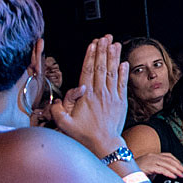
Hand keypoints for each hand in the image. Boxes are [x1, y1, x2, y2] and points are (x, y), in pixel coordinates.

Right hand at [49, 35, 128, 157]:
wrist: (105, 144)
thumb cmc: (84, 135)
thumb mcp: (64, 124)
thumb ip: (58, 110)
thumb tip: (59, 97)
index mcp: (86, 96)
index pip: (88, 71)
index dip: (90, 56)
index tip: (93, 44)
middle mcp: (100, 93)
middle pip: (101, 67)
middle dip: (102, 51)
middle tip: (104, 37)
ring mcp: (112, 96)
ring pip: (112, 72)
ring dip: (113, 57)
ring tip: (114, 43)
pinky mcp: (121, 101)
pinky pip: (122, 83)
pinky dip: (123, 72)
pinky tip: (124, 62)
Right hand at [136, 152, 182, 178]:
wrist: (123, 172)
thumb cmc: (134, 172)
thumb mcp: (147, 169)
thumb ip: (155, 169)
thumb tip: (166, 173)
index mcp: (152, 155)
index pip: (168, 155)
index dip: (176, 160)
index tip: (181, 166)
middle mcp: (152, 156)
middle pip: (169, 160)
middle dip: (178, 166)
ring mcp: (150, 160)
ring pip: (167, 164)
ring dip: (176, 170)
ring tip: (181, 175)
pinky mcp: (148, 166)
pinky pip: (162, 169)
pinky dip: (169, 173)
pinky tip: (173, 176)